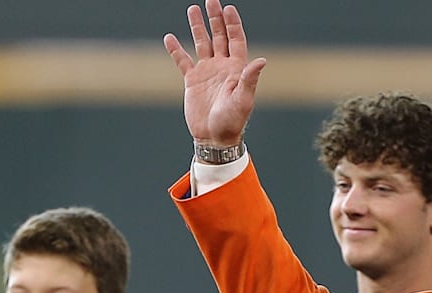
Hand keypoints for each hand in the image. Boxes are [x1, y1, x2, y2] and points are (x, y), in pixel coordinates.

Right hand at [163, 0, 265, 145]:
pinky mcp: (192, 81)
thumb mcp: (243, 99)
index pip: (235, 40)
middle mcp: (222, 67)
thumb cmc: (233, 121)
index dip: (232, 24)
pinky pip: (183, 61)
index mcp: (236, 69)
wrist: (215, 138)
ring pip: (202, 44)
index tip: (228, 8)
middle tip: (211, 0)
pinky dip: (176, 50)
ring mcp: (207, 72)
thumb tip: (262, 60)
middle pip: (219, 36)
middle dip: (215, 18)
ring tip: (192, 9)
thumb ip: (249, 79)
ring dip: (198, 27)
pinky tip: (169, 37)